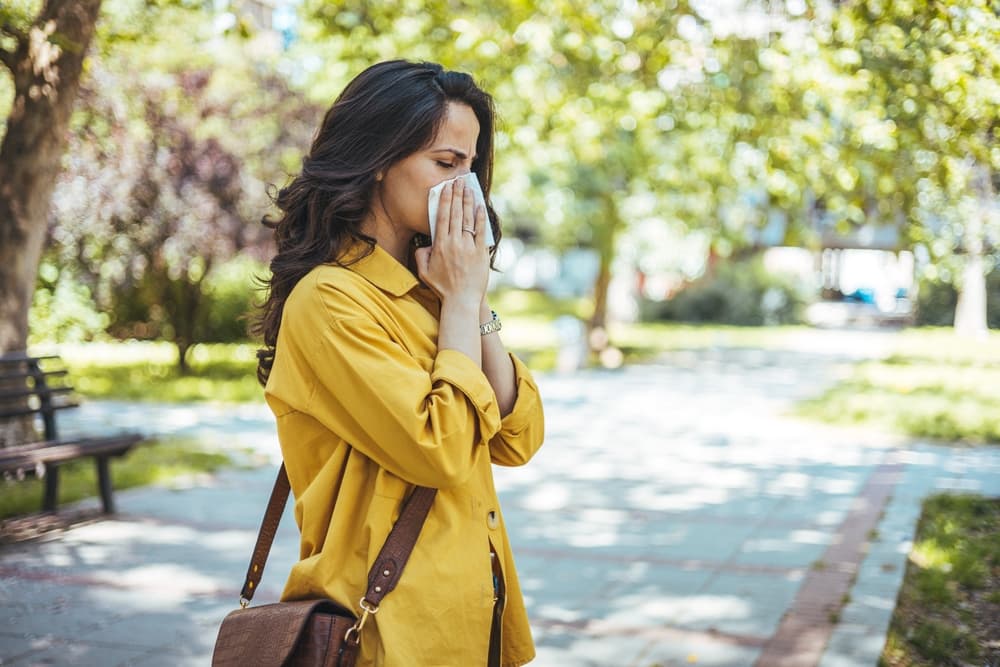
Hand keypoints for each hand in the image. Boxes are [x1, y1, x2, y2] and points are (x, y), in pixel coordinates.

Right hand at [415, 177, 488, 308]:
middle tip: (458, 180)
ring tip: (468, 188)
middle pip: (456, 213)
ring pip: (468, 219)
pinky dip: (480, 218)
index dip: (445, 200)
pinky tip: (480, 206)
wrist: (461, 300)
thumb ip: (420, 255)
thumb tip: (423, 243)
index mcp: (440, 245)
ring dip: (468, 201)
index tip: (446, 187)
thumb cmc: (442, 288)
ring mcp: (468, 247)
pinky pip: (481, 231)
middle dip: (457, 195)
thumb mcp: (424, 272)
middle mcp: (454, 243)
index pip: (442, 217)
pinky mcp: (481, 252)